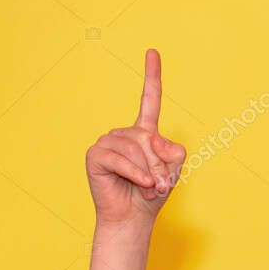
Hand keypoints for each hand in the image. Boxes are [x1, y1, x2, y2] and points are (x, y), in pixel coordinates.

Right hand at [85, 48, 185, 226]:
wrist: (132, 218)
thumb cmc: (151, 195)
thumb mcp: (172, 172)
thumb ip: (173, 153)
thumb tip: (154, 139)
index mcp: (144, 133)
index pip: (149, 101)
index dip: (152, 76)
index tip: (152, 52)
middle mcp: (124, 133)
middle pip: (149, 138)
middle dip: (159, 165)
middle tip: (159, 185)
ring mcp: (108, 141)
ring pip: (136, 149)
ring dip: (148, 172)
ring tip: (148, 187)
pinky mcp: (96, 155)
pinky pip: (120, 159)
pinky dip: (134, 173)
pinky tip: (140, 183)